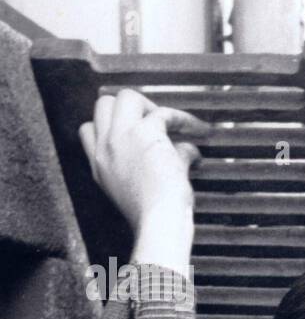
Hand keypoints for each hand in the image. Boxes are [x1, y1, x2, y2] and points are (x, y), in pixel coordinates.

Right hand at [79, 89, 208, 242]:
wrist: (159, 222)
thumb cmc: (157, 216)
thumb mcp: (146, 188)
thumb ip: (155, 165)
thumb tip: (184, 148)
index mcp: (99, 165)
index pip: (89, 129)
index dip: (113, 125)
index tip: (137, 131)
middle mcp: (104, 148)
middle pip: (103, 104)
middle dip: (130, 108)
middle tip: (157, 123)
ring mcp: (120, 137)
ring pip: (126, 97)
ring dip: (151, 106)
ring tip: (176, 123)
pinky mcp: (145, 132)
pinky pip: (164, 113)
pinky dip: (185, 120)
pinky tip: (200, 130)